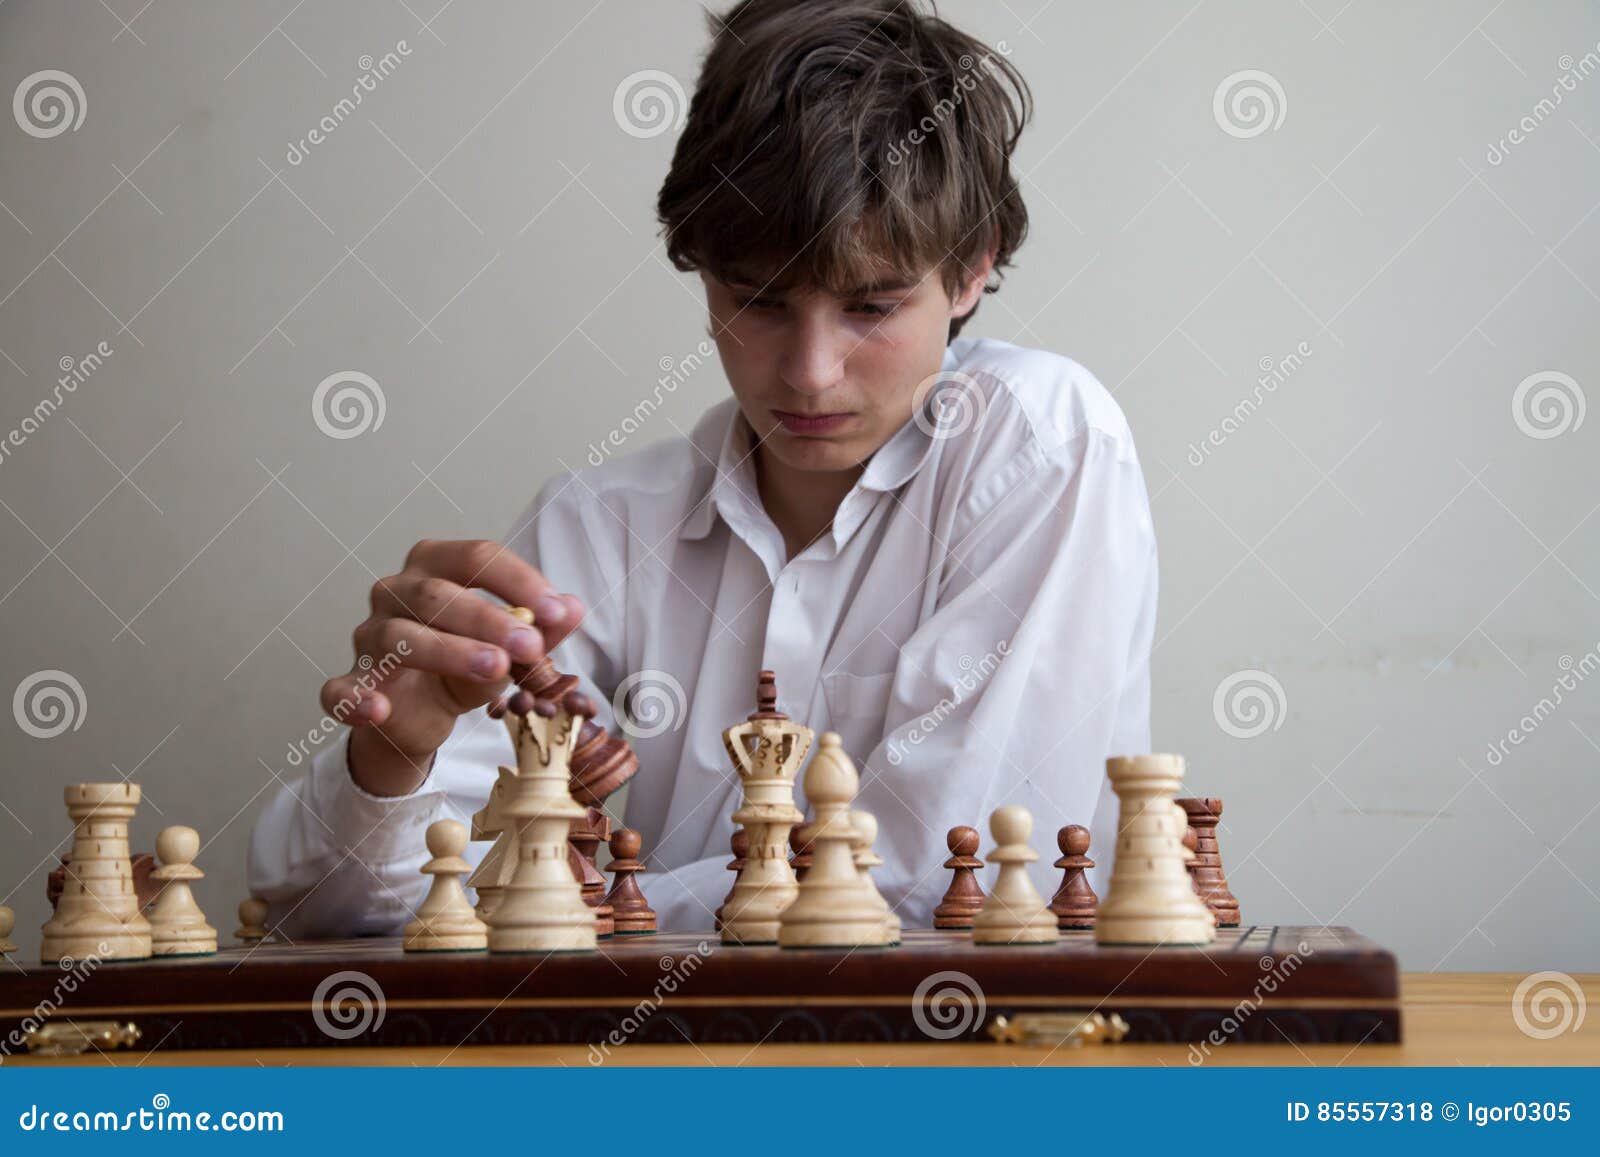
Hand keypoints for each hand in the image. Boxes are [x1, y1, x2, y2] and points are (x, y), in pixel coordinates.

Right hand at [320, 539, 585, 796]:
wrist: (420, 714)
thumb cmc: (465, 664)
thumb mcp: (510, 647)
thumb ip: (542, 628)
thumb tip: (574, 607)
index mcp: (436, 566)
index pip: (476, 557)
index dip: (519, 581)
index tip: (556, 611)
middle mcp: (396, 591)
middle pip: (437, 595)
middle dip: (489, 620)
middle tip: (531, 648)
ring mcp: (368, 636)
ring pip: (399, 636)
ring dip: (448, 652)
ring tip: (494, 671)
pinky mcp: (351, 682)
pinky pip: (341, 688)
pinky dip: (355, 698)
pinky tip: (379, 709)